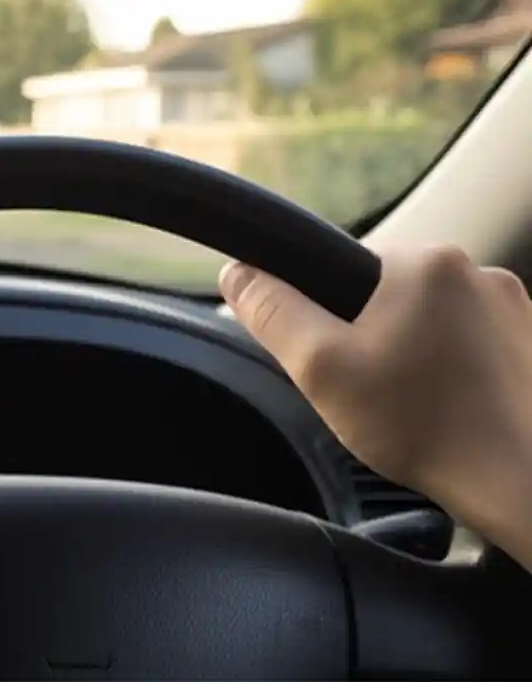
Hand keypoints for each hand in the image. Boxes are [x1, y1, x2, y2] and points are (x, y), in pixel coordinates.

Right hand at [219, 245, 531, 567]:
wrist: (522, 479)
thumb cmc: (424, 427)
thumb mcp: (321, 368)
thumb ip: (273, 313)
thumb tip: (237, 273)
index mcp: (423, 262)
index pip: (346, 271)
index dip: (328, 319)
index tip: (340, 364)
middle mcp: (478, 271)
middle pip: (390, 297)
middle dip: (374, 340)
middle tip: (375, 392)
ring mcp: (516, 306)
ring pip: (432, 323)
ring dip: (416, 355)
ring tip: (418, 406)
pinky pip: (471, 345)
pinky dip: (455, 372)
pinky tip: (452, 409)